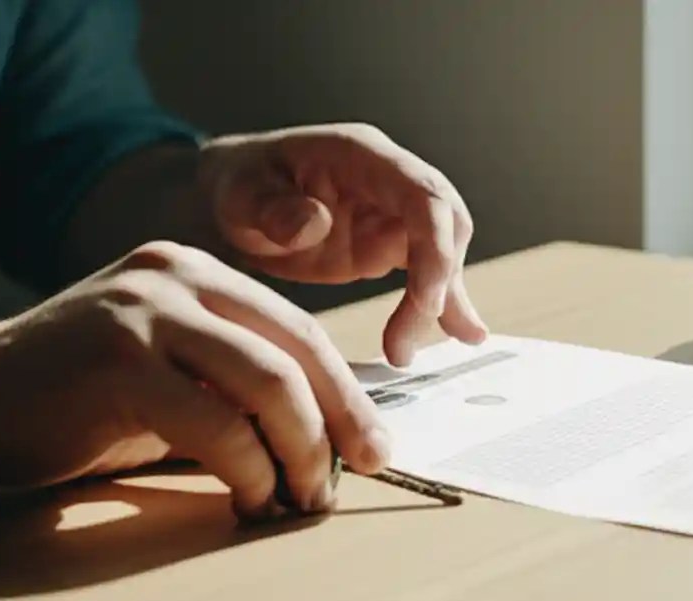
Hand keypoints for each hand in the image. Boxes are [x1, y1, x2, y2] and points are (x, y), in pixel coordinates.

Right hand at [0, 242, 388, 519]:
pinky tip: (251, 498)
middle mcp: (176, 278)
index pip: (299, 331)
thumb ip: (240, 389)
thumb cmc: (83, 400)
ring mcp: (144, 313)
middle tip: (367, 467)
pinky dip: (250, 470)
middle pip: (296, 350)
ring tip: (308, 496)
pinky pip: (216, 423)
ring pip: (267, 383)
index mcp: (198, 274)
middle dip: (343, 418)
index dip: (348, 390)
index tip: (375, 441)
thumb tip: (332, 440)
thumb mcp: (175, 377)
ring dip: (303, 451)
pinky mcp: (116, 361)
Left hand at [197, 123, 487, 365]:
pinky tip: (463, 334)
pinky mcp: (390, 247)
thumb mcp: (239, 194)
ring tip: (410, 352)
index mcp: (363, 156)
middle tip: (400, 345)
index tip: (426, 302)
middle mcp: (391, 181)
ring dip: (440, 305)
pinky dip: (443, 306)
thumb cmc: (235, 187)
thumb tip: (316, 223)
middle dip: (438, 286)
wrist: (229, 202)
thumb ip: (272, 208)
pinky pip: (429, 275)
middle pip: (447, 227)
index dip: (436, 248)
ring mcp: (394, 215)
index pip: (424, 195)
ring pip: (444, 255)